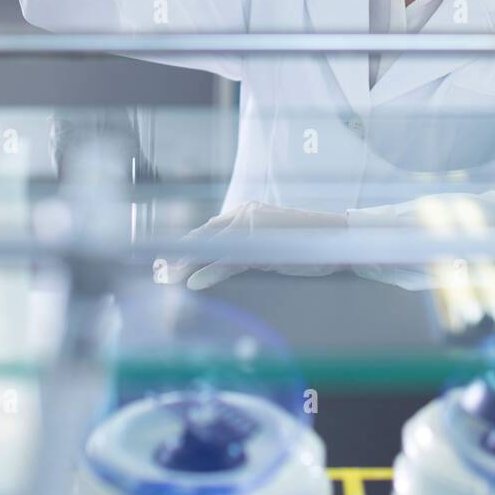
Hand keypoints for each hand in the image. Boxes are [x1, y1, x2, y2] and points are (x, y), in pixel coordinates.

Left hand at [167, 201, 347, 290]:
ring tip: (165, 280)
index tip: (162, 260)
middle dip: (176, 255)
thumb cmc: (306, 245)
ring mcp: (254, 226)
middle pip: (202, 236)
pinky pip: (230, 260)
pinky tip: (193, 283)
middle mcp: (246, 213)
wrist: (339, 239)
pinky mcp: (264, 242)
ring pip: (211, 247)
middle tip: (154, 272)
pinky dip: (209, 271)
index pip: (207, 231)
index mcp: (245, 212)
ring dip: (185, 265)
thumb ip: (244, 253)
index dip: (183, 246)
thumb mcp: (268, 250)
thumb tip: (215, 267)